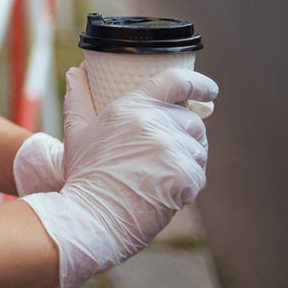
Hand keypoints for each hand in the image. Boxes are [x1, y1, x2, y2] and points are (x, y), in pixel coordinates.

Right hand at [20, 66, 217, 287]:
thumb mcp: (77, 130)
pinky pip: (198, 175)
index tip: (210, 90)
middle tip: (166, 155)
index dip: (199, 83)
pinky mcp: (185, 175)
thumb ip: (79, 96)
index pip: (177, 81)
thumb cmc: (84, 174)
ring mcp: (171, 148)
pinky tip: (163, 192)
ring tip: (160, 176)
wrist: (92, 216)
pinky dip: (186, 185)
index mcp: (130, 106)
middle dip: (185, 135)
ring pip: (198, 149)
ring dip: (187, 161)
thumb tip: (78, 70)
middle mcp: (154, 122)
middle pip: (192, 120)